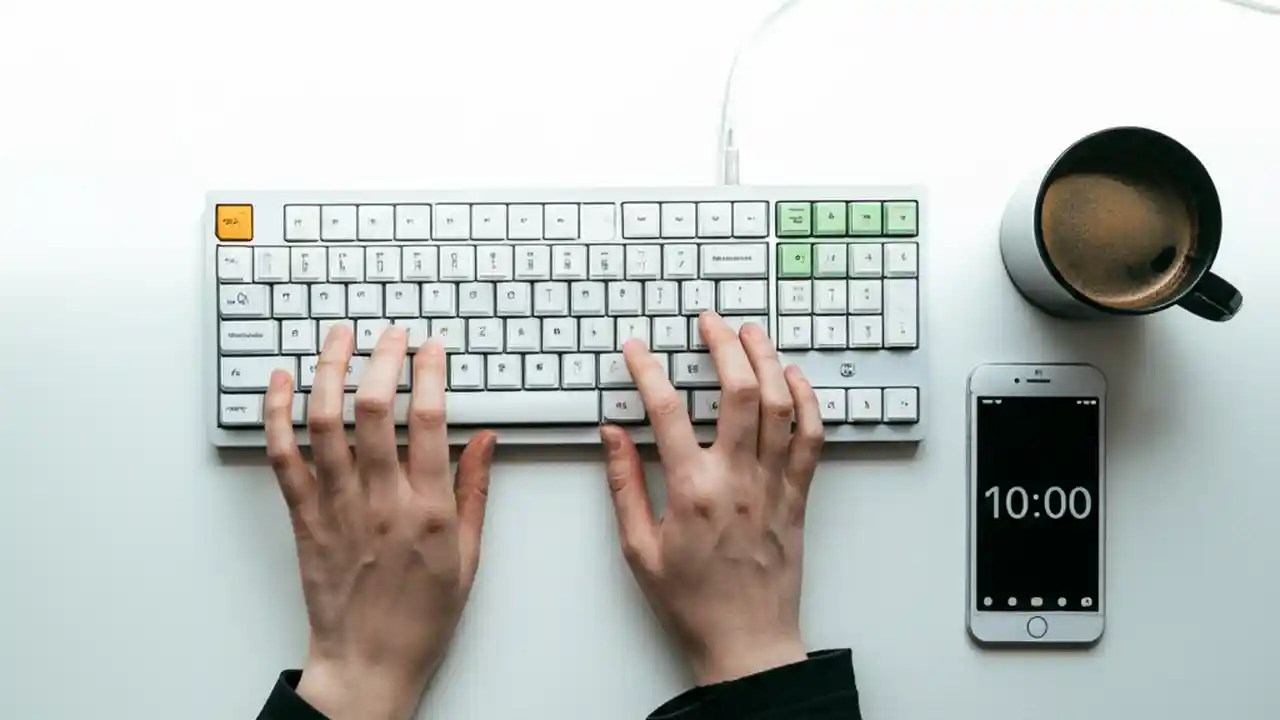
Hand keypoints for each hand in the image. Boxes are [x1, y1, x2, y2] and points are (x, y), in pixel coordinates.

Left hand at [264, 325, 495, 719]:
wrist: (368, 664)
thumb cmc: (421, 618)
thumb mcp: (469, 556)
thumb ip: (474, 492)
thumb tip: (484, 439)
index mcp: (427, 510)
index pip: (430, 422)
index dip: (429, 373)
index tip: (431, 347)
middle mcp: (380, 501)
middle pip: (373, 410)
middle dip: (381, 358)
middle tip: (388, 333)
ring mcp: (336, 508)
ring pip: (325, 423)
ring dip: (329, 371)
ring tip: (338, 338)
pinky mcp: (303, 518)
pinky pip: (283, 457)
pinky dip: (276, 414)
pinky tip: (280, 383)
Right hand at [600, 312, 824, 685]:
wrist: (746, 642)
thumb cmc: (692, 602)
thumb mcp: (638, 548)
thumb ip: (624, 484)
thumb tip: (612, 434)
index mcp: (692, 491)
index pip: (666, 410)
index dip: (647, 369)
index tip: (636, 348)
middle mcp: (738, 479)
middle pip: (738, 391)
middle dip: (723, 345)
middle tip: (709, 321)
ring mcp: (774, 484)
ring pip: (780, 405)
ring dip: (767, 360)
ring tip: (751, 334)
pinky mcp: (799, 496)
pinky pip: (812, 438)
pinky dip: (808, 401)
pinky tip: (794, 379)